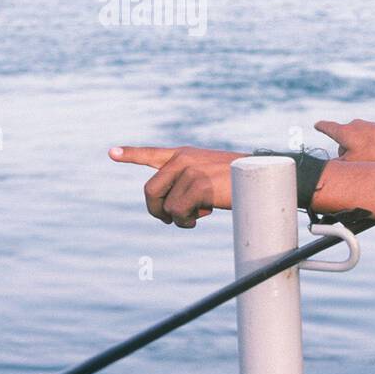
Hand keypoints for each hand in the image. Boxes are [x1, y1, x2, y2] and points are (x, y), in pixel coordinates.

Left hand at [109, 145, 246, 227]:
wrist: (262, 175)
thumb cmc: (240, 180)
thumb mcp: (211, 175)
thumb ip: (188, 182)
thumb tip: (170, 212)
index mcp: (184, 155)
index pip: (152, 154)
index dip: (130, 154)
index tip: (111, 153)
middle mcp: (183, 159)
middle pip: (150, 190)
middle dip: (156, 210)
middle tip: (170, 219)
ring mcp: (190, 170)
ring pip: (166, 206)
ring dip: (179, 218)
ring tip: (198, 215)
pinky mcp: (198, 184)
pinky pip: (179, 211)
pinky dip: (187, 220)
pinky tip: (201, 216)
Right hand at [315, 119, 374, 161]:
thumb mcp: (353, 162)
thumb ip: (339, 165)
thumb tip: (331, 166)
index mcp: (344, 131)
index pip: (327, 127)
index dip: (321, 127)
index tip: (317, 125)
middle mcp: (354, 125)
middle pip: (343, 140)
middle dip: (344, 152)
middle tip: (350, 164)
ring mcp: (368, 126)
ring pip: (356, 141)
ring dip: (358, 152)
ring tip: (369, 161)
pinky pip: (369, 142)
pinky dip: (370, 149)